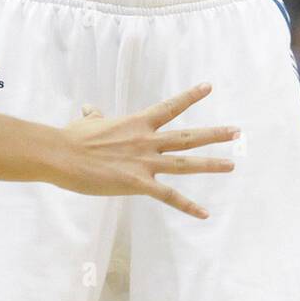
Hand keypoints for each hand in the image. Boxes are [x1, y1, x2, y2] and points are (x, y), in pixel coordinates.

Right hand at [53, 82, 237, 217]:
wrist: (62, 155)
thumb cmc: (72, 138)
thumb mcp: (88, 122)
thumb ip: (96, 116)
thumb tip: (91, 109)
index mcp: (137, 123)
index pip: (170, 107)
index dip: (190, 96)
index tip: (209, 87)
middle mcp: (147, 140)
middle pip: (188, 136)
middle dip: (214, 134)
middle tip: (237, 130)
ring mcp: (145, 162)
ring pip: (185, 163)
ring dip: (210, 163)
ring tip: (232, 164)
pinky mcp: (138, 183)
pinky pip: (169, 196)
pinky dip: (188, 206)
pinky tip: (204, 213)